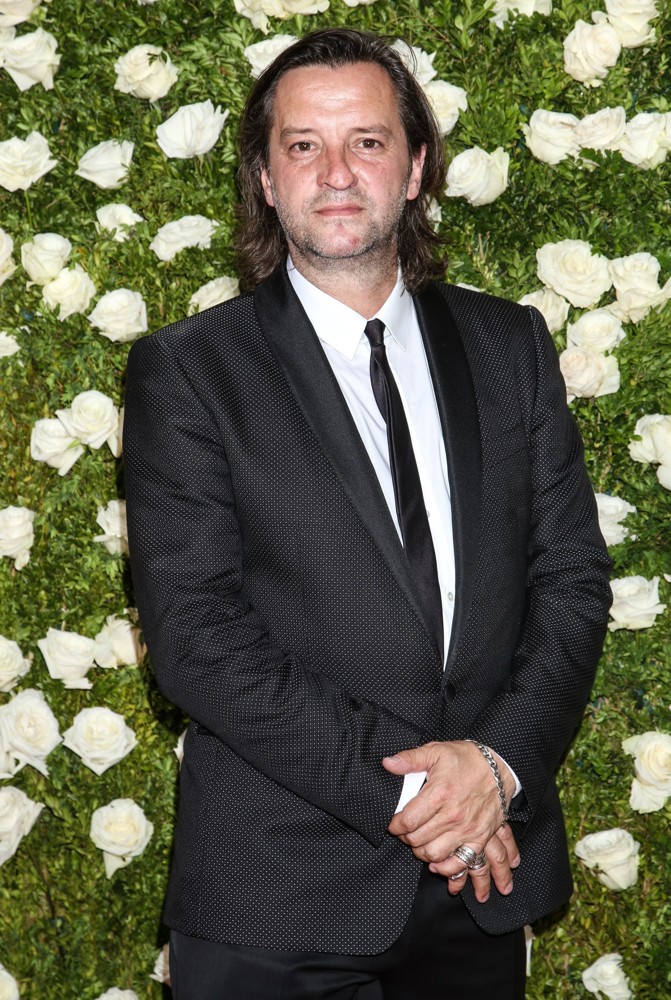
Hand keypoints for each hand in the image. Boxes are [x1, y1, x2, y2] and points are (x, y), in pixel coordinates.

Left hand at [383, 740, 517, 899]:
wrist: (499, 768)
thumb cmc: (466, 759)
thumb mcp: (436, 751)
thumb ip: (410, 759)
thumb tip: (388, 763)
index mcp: (440, 793)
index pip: (408, 820)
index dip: (394, 825)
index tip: (392, 824)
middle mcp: (453, 815)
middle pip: (418, 839)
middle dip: (405, 838)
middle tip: (403, 833)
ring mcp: (467, 829)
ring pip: (434, 854)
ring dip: (421, 853)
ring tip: (418, 844)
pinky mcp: (480, 838)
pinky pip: (461, 863)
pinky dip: (447, 869)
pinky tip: (437, 864)